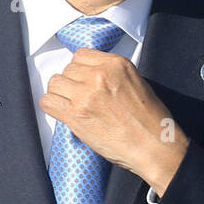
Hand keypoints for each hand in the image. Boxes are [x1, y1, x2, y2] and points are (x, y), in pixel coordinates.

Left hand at [40, 48, 188, 195]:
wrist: (155, 148)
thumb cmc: (151, 122)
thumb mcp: (138, 84)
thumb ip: (113, 75)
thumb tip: (91, 77)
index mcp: (117, 64)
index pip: (81, 55)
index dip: (81, 70)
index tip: (84, 81)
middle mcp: (99, 75)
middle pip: (67, 69)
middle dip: (72, 84)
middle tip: (82, 99)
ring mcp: (86, 94)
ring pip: (55, 84)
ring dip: (61, 95)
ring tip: (73, 106)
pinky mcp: (76, 114)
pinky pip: (48, 102)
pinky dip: (53, 107)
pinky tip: (64, 114)